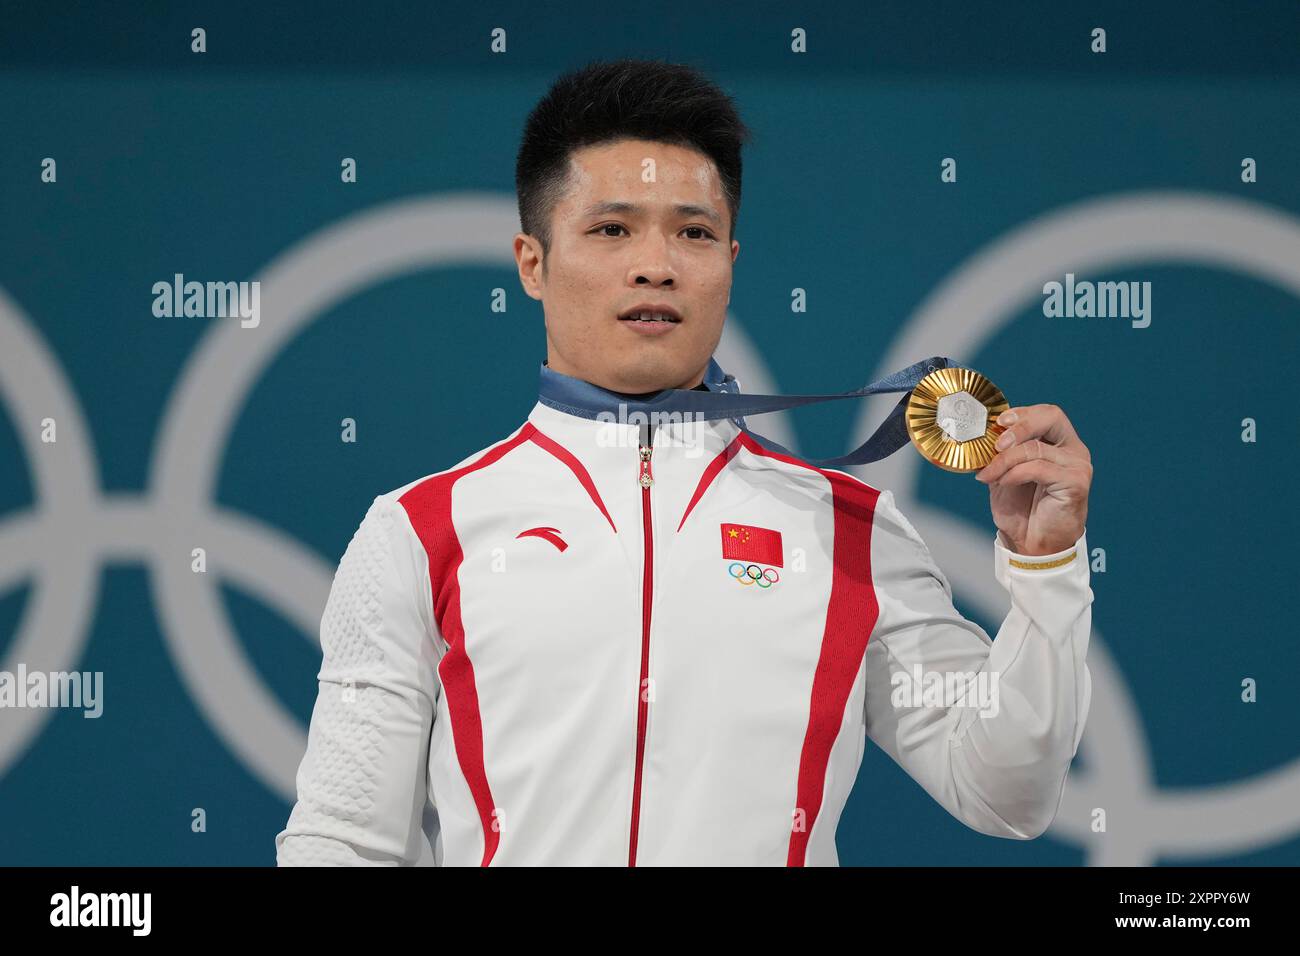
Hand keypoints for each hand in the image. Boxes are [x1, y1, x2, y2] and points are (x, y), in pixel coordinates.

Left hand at [973, 404, 1091, 555]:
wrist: (1032, 544)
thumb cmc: (1022, 510)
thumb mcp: (1003, 475)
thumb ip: (999, 455)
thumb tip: (980, 437)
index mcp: (1059, 443)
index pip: (1046, 414)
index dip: (1022, 413)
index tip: (998, 421)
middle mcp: (1073, 450)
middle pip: (1051, 417)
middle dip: (1020, 425)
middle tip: (997, 444)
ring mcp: (1077, 465)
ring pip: (1035, 448)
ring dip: (1004, 461)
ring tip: (989, 475)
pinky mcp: (1076, 482)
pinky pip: (1038, 468)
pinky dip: (1014, 473)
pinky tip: (1003, 483)